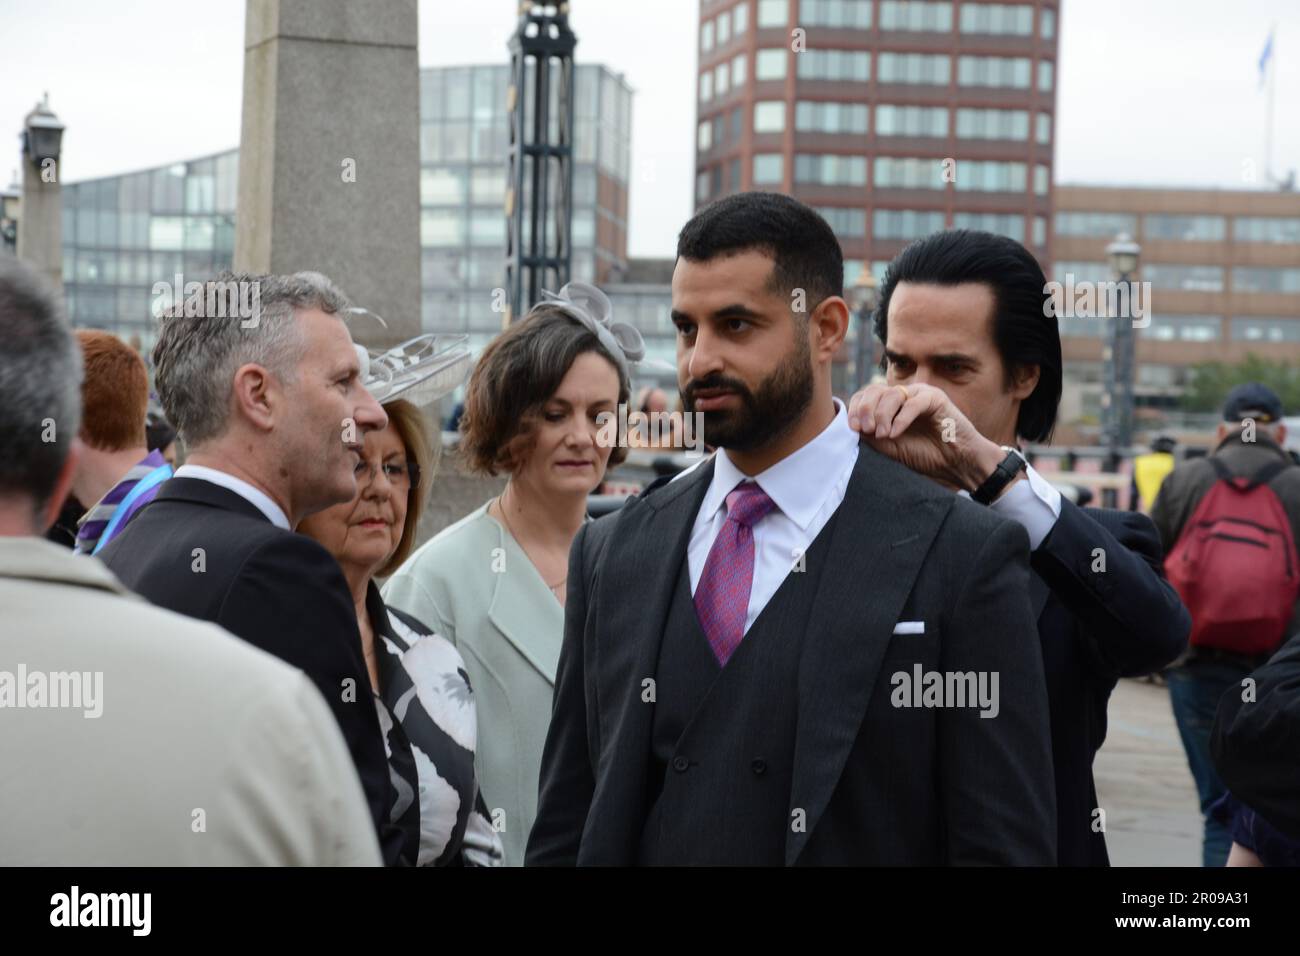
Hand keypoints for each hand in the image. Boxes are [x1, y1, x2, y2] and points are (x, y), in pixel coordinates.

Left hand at [846, 382, 1010, 493]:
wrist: (954, 463)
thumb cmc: (923, 455)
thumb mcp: (889, 446)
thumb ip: (871, 434)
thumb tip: (852, 426)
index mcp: (890, 404)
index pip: (865, 396)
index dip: (855, 409)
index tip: (854, 428)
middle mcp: (903, 395)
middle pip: (874, 390)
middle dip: (866, 409)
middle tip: (867, 429)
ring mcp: (919, 394)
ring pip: (892, 394)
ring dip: (883, 416)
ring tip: (884, 435)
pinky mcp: (935, 398)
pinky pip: (913, 402)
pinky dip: (901, 419)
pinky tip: (894, 433)